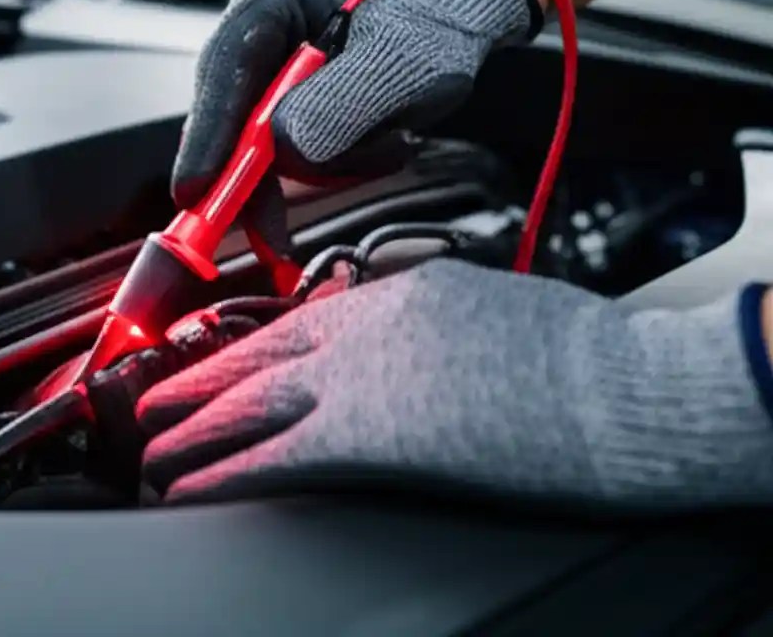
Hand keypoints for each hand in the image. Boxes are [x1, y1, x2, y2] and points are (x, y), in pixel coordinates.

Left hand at [138, 260, 772, 510]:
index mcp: (399, 290)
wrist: (623, 388)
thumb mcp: (492, 309)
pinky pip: (272, 453)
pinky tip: (190, 485)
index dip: (244, 345)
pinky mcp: (368, 434)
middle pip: (257, 354)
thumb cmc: (584, 356)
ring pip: (248, 401)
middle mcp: (365, 324)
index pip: (297, 317)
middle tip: (153, 404)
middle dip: (196, 384)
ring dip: (190, 429)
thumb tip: (401, 347)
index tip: (214, 361)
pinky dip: (220, 470)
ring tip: (151, 450)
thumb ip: (428, 321)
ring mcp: (360, 376)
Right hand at [172, 0, 542, 252]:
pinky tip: (387, 138)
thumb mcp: (400, 60)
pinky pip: (303, 154)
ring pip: (274, 148)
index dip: (207, 137)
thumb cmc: (442, 10)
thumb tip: (287, 150)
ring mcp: (280, 73)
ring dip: (334, 163)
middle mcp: (266, 36)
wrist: (475, 5)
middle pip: (235, 119)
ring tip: (395, 139)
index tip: (194, 192)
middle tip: (272, 239)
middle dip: (261, 178)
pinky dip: (345, 162)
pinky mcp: (302, 105)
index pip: (225, 70)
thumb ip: (339, 105)